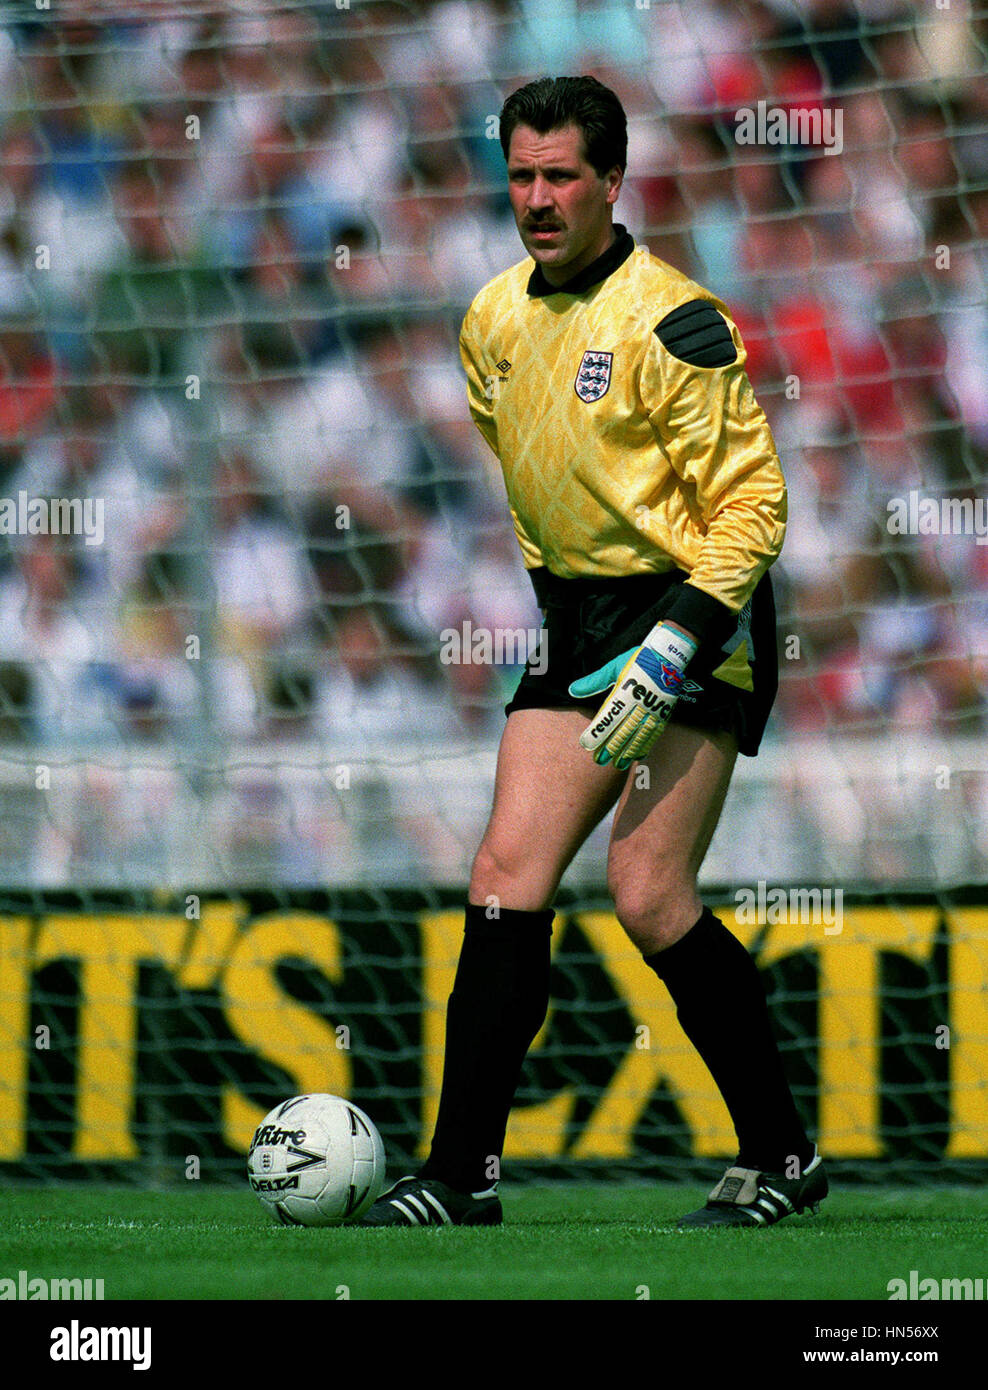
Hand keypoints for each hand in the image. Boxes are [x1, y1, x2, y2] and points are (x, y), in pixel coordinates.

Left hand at [568, 621, 697, 769]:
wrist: (669, 655)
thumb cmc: (638, 658)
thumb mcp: (613, 667)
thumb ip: (593, 681)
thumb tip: (572, 690)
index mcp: (626, 691)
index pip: (608, 716)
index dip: (597, 732)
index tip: (587, 745)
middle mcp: (640, 702)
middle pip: (624, 729)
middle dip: (611, 747)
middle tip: (599, 761)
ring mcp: (654, 708)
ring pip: (640, 734)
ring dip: (628, 751)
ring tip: (619, 765)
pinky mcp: (665, 712)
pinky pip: (655, 732)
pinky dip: (646, 745)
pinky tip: (639, 756)